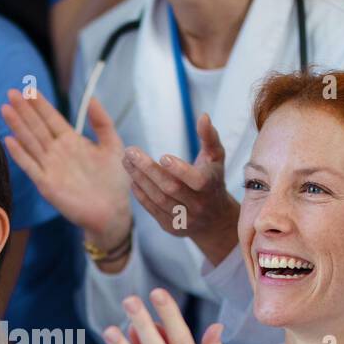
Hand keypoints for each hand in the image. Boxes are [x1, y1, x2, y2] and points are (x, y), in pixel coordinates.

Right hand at [1, 90, 131, 250]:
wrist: (113, 212)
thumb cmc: (114, 181)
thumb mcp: (113, 146)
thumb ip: (102, 122)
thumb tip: (90, 98)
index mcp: (72, 141)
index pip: (51, 118)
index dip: (40, 104)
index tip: (29, 89)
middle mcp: (58, 152)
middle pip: (37, 127)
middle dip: (24, 110)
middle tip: (11, 92)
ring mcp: (50, 167)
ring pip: (30, 142)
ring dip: (18, 126)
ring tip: (6, 109)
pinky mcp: (46, 184)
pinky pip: (30, 167)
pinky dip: (20, 154)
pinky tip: (9, 140)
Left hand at [122, 114, 238, 258]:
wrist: (215, 218)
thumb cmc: (213, 179)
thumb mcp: (216, 157)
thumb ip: (209, 137)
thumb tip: (203, 116)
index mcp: (210, 186)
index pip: (196, 180)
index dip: (179, 169)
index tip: (163, 156)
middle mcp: (198, 205)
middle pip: (170, 188)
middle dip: (148, 169)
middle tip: (130, 152)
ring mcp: (184, 218)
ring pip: (158, 199)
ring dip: (140, 180)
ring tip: (126, 162)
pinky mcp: (171, 226)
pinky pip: (153, 210)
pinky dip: (141, 195)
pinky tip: (132, 180)